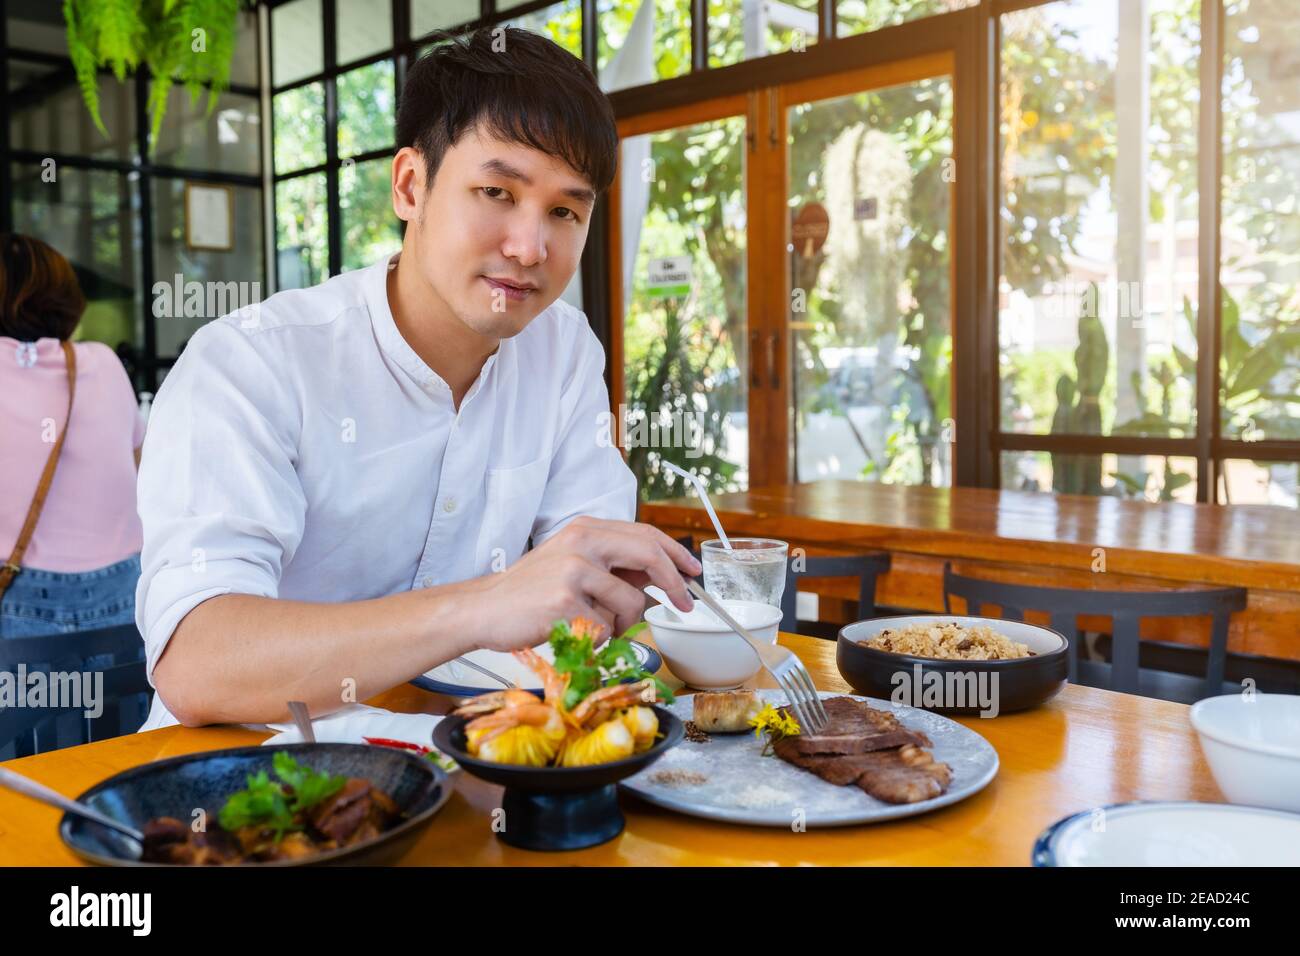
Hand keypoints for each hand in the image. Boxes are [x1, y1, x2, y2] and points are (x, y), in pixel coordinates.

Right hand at [466, 517, 700, 652]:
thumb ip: (612, 565)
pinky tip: (573, 632)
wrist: (483, 609)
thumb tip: (660, 576)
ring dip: (623, 624)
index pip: (645, 534)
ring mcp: (573, 571)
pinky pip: (606, 629)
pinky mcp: (566, 602)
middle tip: (683, 605)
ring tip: (595, 626)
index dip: (676, 554)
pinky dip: (598, 639)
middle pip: (649, 555)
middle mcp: (582, 542)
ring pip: (630, 602)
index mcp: (586, 528)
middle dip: (673, 584)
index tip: (693, 572)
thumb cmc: (530, 592)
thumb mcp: (572, 564)